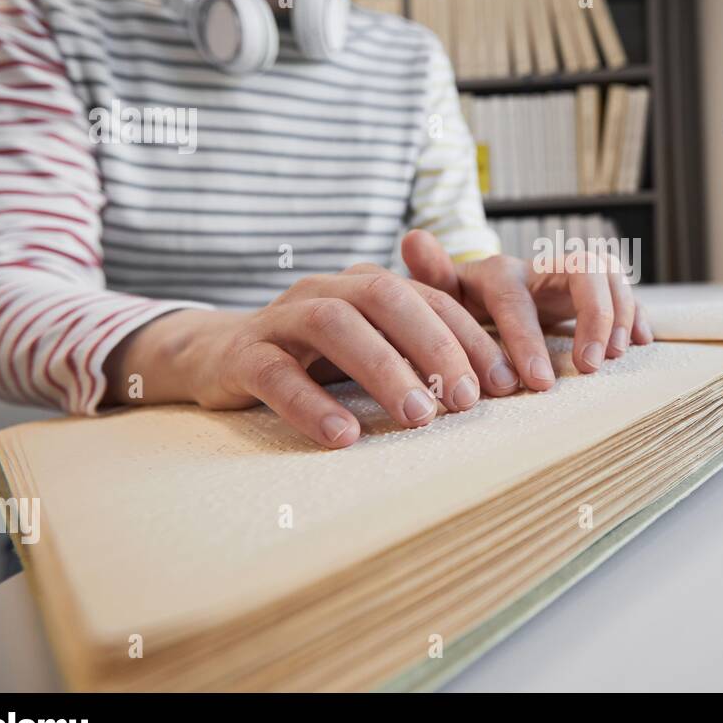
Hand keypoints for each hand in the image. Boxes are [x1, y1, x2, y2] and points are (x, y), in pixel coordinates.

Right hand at [104, 263, 524, 447]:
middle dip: (435, 346)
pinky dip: (311, 404)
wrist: (215, 355)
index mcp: (366, 285)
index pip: (430, 297)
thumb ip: (421, 352)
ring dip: (383, 370)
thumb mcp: (372, 347)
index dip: (472, 336)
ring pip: (334, 326)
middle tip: (467, 400)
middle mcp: (327, 291)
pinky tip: (343, 437)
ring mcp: (280, 318)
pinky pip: (276, 374)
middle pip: (387, 298)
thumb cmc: (315, 358)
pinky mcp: (242, 355)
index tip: (507, 382)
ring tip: (418, 417)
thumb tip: (500, 384)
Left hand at [401, 229, 652, 391]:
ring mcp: (572, 275)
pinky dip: (636, 312)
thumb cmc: (461, 302)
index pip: (518, 299)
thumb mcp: (441, 294)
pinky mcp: (594, 289)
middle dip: (593, 319)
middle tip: (591, 367)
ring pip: (609, 274)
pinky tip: (642, 341)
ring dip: (618, 314)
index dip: (528, 339)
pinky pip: (625, 289)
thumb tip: (412, 237)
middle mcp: (542, 267)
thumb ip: (432, 275)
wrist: (483, 294)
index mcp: (501, 272)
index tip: (538, 382)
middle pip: (583, 271)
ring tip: (615, 356)